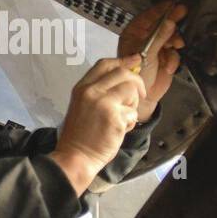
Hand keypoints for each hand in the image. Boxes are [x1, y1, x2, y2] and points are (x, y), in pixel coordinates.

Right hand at [50, 57, 147, 192]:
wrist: (75, 157)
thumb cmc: (80, 135)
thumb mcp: (82, 105)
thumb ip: (99, 90)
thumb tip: (125, 77)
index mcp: (82, 88)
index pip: (105, 64)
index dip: (123, 61)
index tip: (135, 60)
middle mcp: (92, 92)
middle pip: (123, 73)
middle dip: (137, 83)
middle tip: (141, 94)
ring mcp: (104, 104)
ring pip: (132, 91)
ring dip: (133, 105)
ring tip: (122, 118)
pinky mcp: (115, 118)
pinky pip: (133, 114)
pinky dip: (130, 123)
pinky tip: (119, 131)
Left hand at [118, 1, 187, 121]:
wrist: (143, 96)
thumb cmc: (135, 75)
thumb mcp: (147, 52)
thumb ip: (159, 36)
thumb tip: (169, 23)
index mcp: (134, 33)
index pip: (149, 16)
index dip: (161, 10)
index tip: (171, 4)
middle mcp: (145, 38)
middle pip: (162, 24)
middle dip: (172, 22)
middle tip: (182, 12)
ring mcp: (157, 48)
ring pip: (171, 37)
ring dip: (175, 41)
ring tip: (176, 45)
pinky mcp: (166, 58)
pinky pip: (175, 52)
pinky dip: (173, 59)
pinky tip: (168, 65)